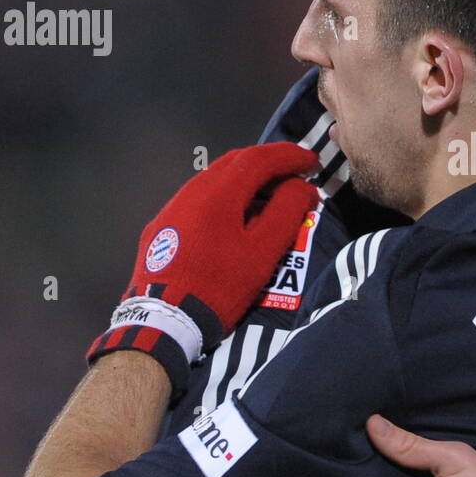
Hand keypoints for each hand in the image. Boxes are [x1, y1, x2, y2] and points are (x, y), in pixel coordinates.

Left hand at [88, 143, 319, 397]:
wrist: (163, 321)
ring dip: (247, 179)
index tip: (313, 161)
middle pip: (235, 161)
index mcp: (217, 192)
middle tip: (296, 174)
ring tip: (270, 194)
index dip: (289, 155)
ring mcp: (172, 207)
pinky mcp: (162, 225)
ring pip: (215, 178)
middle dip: (269, 163)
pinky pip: (199, 198)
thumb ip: (286, 212)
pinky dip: (226, 196)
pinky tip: (235, 216)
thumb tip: (301, 186)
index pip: (259, 158)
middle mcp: (191, 190)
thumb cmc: (219, 285)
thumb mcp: (262, 252)